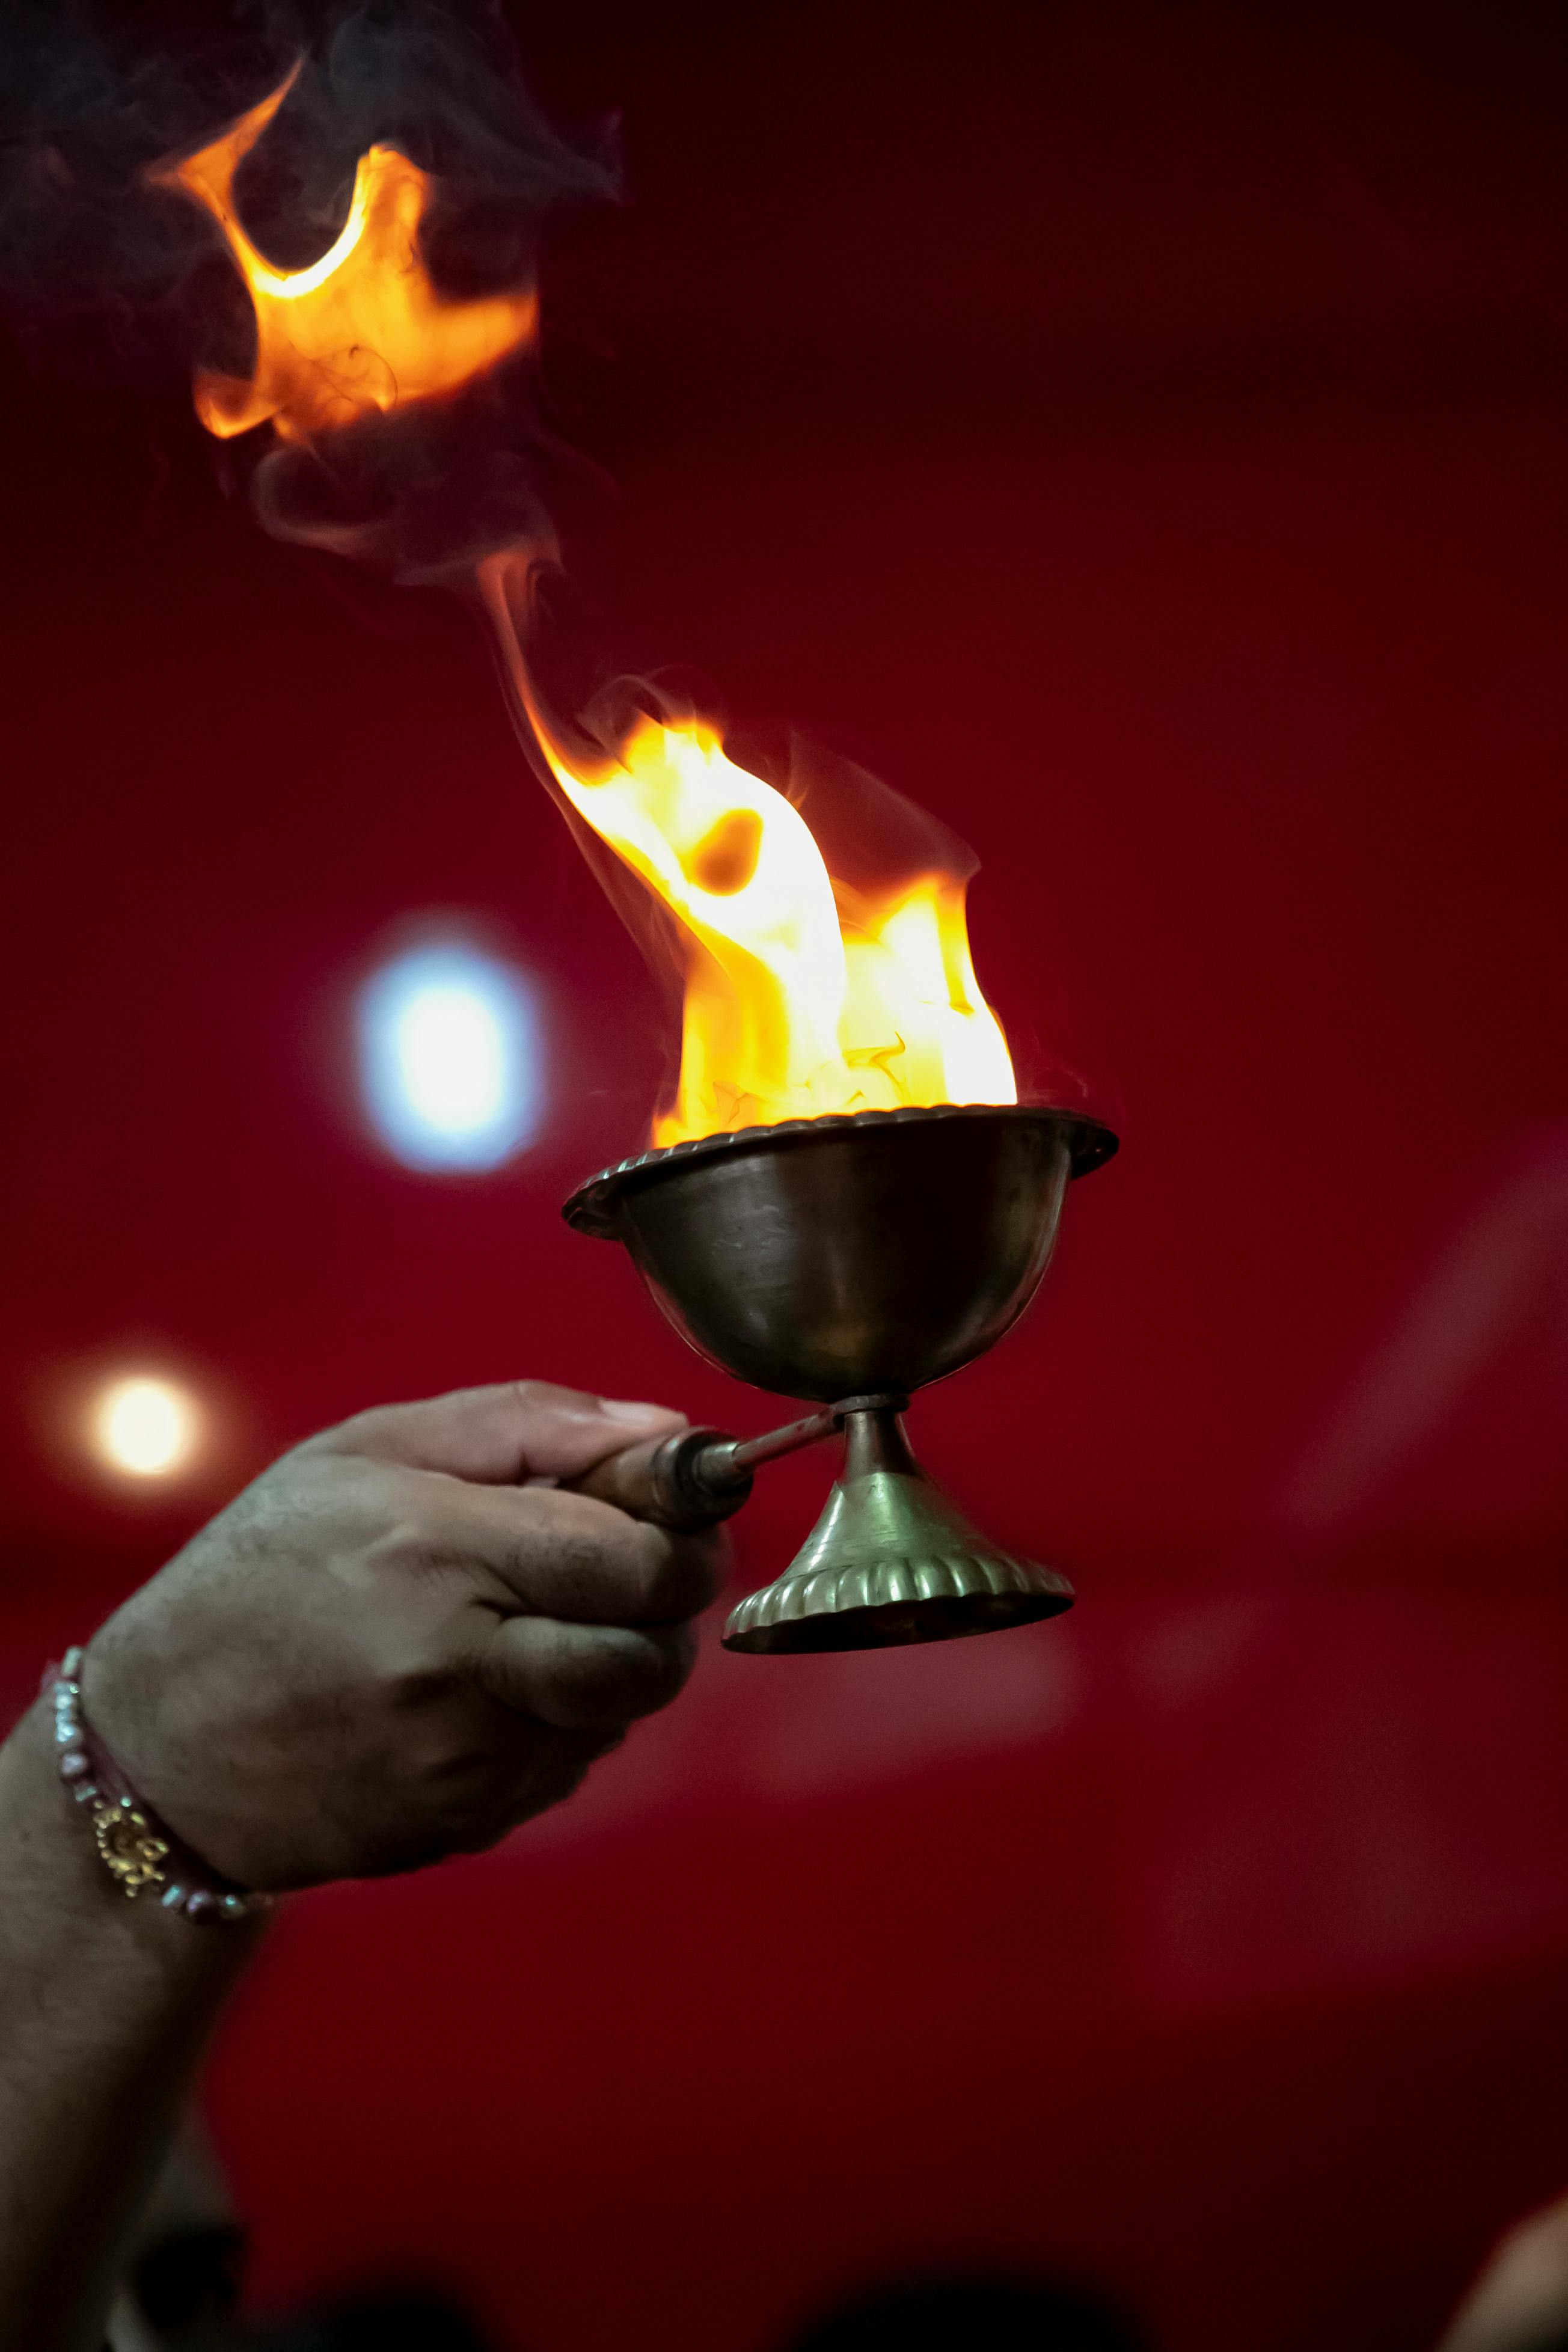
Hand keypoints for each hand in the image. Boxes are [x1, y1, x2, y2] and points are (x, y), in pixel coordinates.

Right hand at [80, 1382, 725, 1891]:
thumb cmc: (260, 1576)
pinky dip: (562, 1722)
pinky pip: (569, 1766)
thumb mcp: (368, 1451)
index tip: (676, 1515)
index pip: (636, 1560)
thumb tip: (663, 1430)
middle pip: (652, 1654)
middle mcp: (458, 1664)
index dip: (683, 1536)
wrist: (159, 1747)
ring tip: (538, 1625)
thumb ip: (528, 1424)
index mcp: (436, 1550)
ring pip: (619, 1714)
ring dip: (614, 1664)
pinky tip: (492, 1687)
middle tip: (631, 1574)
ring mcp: (463, 1759)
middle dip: (669, 1610)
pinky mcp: (463, 1823)